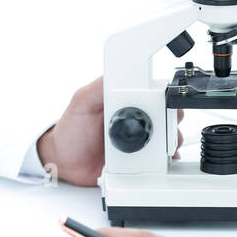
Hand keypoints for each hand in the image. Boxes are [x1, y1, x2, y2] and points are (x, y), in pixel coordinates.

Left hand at [36, 78, 184, 185]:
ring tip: (163, 147)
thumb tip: (118, 74)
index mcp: (127, 100)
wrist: (64, 160)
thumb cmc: (71, 129)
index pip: (156, 93)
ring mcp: (142, 141)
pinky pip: (160, 161)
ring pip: (169, 139)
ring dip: (171, 142)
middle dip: (172, 121)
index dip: (165, 97)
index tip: (164, 104)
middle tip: (164, 128)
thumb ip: (98, 88)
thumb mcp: (81, 102)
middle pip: (169, 116)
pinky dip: (165, 162)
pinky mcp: (141, 161)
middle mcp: (138, 118)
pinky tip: (163, 161)